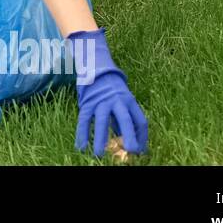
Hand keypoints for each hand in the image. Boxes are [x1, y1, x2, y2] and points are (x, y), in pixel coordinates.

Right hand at [69, 28, 147, 156]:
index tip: (141, 150)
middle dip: (128, 136)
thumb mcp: (122, 101)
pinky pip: (84, 120)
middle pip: (124, 119)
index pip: (140, 121)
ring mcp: (100, 101)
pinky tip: (81, 147)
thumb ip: (124, 119)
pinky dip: (82, 134)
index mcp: (129, 101)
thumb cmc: (112, 90)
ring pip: (101, 121)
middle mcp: (116, 100)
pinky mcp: (87, 102)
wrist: (95, 68)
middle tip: (131, 151)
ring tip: (99, 154)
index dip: (142, 136)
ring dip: (100, 139)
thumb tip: (128, 140)